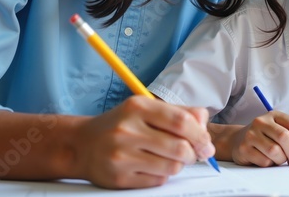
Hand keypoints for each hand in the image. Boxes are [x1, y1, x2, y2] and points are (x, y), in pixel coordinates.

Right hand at [73, 96, 214, 187]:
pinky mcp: (118, 178)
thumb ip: (178, 112)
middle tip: (193, 154)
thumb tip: (204, 124)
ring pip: (171, 167)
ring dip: (178, 165)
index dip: (200, 135)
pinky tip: (152, 166)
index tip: (206, 144)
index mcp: (137, 107)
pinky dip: (162, 175)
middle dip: (193, 154)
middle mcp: (127, 130)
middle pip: (179, 147)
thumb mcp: (145, 109)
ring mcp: (121, 156)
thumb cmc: (121, 125)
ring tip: (171, 158)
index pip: (180, 121)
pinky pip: (157, 180)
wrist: (82, 145)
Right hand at [229, 110, 288, 166]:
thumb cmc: (264, 137)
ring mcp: (251, 134)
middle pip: (284, 137)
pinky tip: (266, 159)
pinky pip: (264, 161)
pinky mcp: (244, 148)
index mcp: (273, 115)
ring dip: (281, 160)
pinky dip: (269, 164)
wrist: (237, 140)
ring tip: (278, 159)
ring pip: (275, 151)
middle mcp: (261, 122)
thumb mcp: (278, 130)